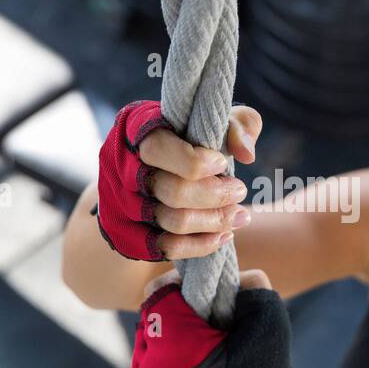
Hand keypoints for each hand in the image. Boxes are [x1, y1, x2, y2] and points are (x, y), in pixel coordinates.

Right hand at [95, 98, 260, 260]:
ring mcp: (122, 203)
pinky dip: (201, 245)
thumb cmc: (188, 139)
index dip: (197, 162)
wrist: (148, 170)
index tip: (222, 164)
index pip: (158, 149)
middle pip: (173, 191)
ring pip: (174, 222)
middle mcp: (122, 168)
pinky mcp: (129, 233)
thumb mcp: (212, 120)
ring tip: (239, 215)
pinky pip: (167, 247)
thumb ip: (238, 124)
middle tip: (239, 191)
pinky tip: (223, 236)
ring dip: (215, 221)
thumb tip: (246, 154)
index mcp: (136, 130)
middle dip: (216, 195)